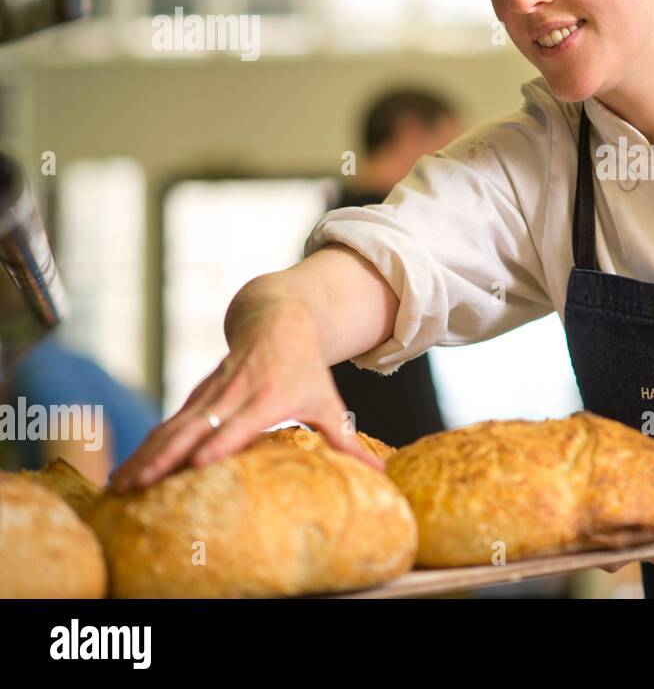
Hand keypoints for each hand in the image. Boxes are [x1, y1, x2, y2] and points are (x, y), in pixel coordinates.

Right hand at [108, 296, 381, 493]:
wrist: (279, 319)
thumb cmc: (307, 368)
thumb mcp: (328, 400)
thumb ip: (346, 440)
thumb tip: (380, 473)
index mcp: (268, 397)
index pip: (240, 423)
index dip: (219, 442)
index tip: (197, 466)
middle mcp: (234, 395)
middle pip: (196, 428)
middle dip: (166, 458)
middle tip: (139, 486)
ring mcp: (212, 394)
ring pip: (174, 427)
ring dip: (146, 457)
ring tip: (121, 486)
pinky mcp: (198, 396)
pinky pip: (169, 424)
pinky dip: (147, 447)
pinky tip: (127, 471)